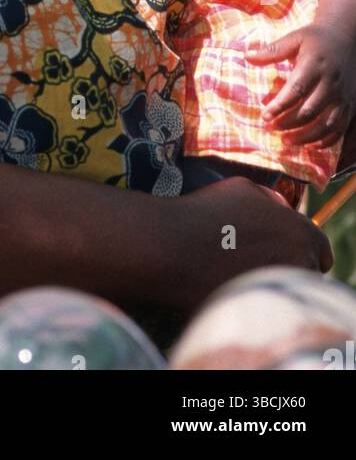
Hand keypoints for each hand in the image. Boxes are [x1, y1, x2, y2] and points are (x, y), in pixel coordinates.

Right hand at [170, 178, 332, 313]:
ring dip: (272, 282)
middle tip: (258, 259)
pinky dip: (255, 297)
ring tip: (242, 272)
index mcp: (301, 231)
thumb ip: (271, 200)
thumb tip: (281, 209)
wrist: (174, 247)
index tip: (288, 251)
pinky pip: (267, 304)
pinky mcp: (261, 307)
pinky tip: (232, 285)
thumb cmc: (208, 212)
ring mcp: (281, 287)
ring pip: (287, 288)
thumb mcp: (243, 189)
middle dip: (288, 264)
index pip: (321, 249)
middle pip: (306, 270)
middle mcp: (300, 261)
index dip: (305, 248)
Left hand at [245, 22, 355, 148]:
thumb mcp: (294, 38)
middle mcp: (331, 83)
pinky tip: (311, 145)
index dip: (279, 105)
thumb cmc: (315, 39)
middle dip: (288, 123)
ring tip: (286, 140)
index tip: (264, 115)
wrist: (347, 37)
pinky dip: (326, 140)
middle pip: (310, 110)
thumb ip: (272, 51)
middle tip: (271, 128)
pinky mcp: (350, 104)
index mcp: (315, 65)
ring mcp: (343, 96)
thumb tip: (246, 57)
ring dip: (306, 136)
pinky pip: (340, 128)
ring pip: (326, 124)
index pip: (296, 90)